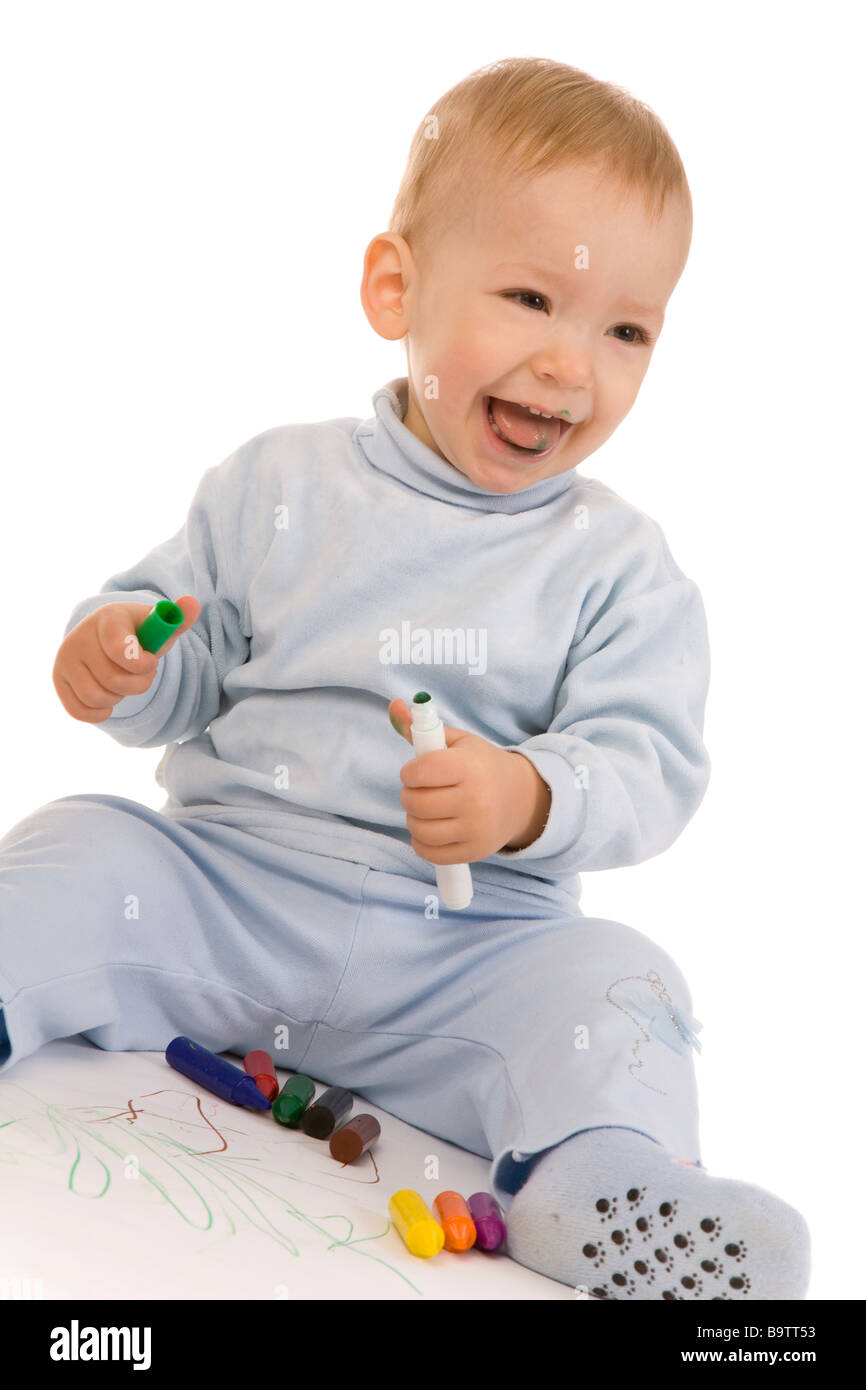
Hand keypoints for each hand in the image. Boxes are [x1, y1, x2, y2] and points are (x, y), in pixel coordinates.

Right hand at [53, 594, 199, 723]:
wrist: (108, 638)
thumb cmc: (139, 634)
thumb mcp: (159, 627)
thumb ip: (179, 619)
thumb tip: (193, 603)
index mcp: (108, 618)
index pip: (120, 649)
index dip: (141, 665)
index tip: (151, 663)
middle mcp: (80, 635)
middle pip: (112, 680)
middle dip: (138, 684)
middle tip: (143, 674)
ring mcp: (65, 658)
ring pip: (96, 697)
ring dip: (119, 697)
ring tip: (125, 681)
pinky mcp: (59, 679)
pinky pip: (80, 711)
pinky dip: (101, 711)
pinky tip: (110, 697)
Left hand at [388, 696, 536, 862]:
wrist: (520, 798)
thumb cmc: (480, 765)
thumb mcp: (457, 742)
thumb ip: (421, 727)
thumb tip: (392, 705)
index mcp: (469, 766)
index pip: (420, 772)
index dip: (410, 772)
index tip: (417, 771)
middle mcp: (475, 798)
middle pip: (415, 802)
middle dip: (410, 794)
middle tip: (421, 790)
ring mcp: (475, 828)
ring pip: (419, 829)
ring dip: (414, 818)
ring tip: (426, 809)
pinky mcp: (474, 851)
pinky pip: (429, 852)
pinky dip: (422, 841)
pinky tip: (431, 828)